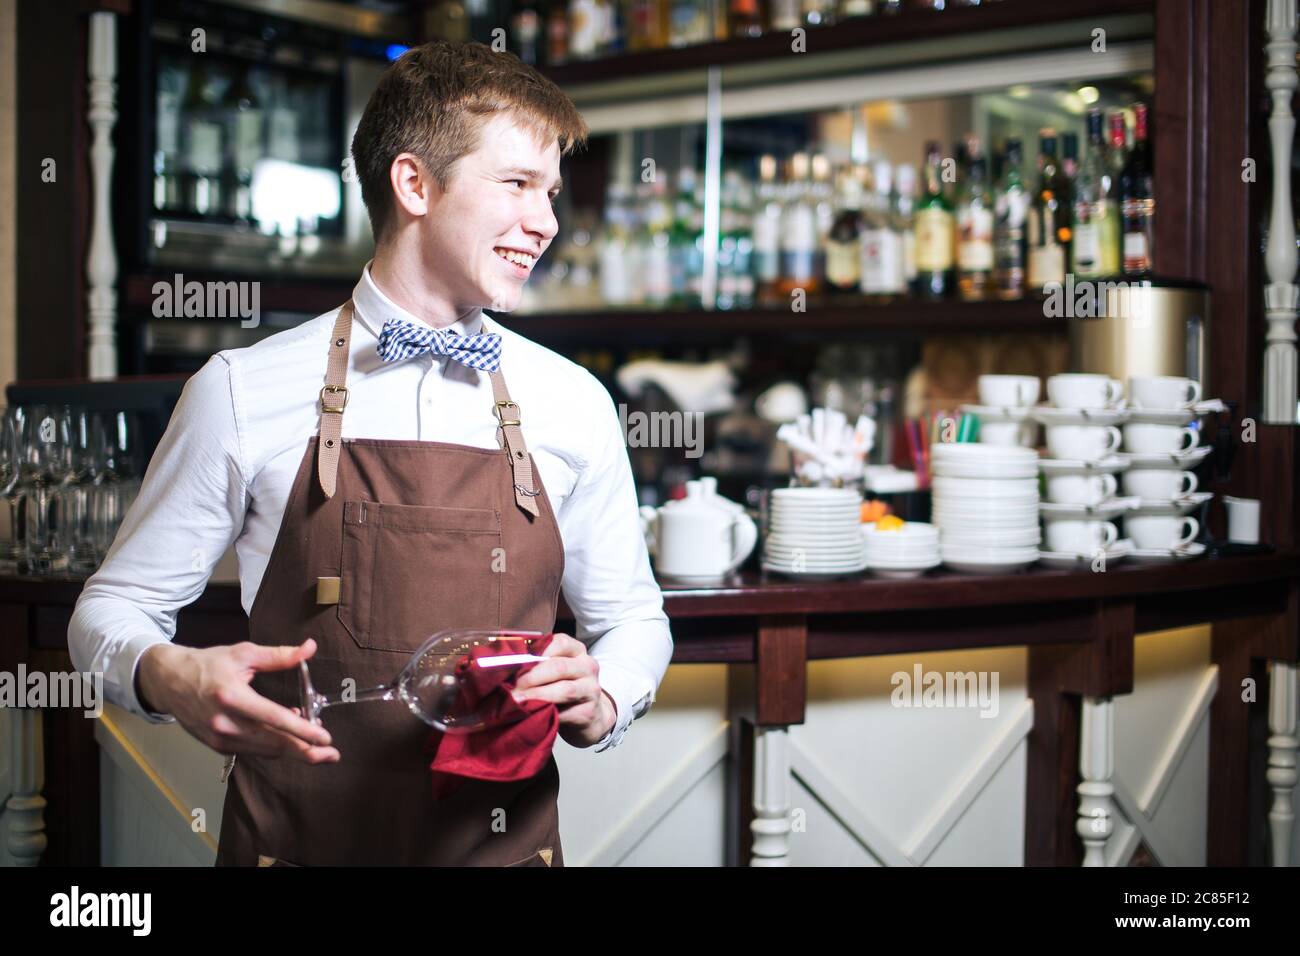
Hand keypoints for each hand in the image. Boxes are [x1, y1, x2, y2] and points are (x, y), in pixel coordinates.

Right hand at [138, 639, 340, 764]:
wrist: (169, 681)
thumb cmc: (208, 664)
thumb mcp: (244, 653)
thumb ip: (280, 655)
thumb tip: (310, 648)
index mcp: (231, 697)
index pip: (273, 719)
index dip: (302, 730)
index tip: (325, 737)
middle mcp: (225, 723)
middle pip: (273, 744)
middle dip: (306, 751)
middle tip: (332, 753)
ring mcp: (220, 738)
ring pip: (265, 751)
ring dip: (292, 748)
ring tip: (315, 741)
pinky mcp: (218, 746)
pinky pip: (254, 750)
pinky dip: (274, 745)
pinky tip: (289, 736)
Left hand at [511, 633, 616, 748]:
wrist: (590, 716)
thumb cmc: (562, 687)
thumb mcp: (553, 671)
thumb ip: (536, 663)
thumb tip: (503, 663)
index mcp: (577, 650)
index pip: (559, 643)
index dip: (535, 653)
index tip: (514, 663)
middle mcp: (588, 666)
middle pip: (558, 667)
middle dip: (531, 677)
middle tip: (511, 686)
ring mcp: (591, 689)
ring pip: (564, 690)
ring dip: (537, 695)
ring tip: (517, 701)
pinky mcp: (589, 712)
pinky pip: (565, 713)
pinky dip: (546, 713)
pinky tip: (532, 715)